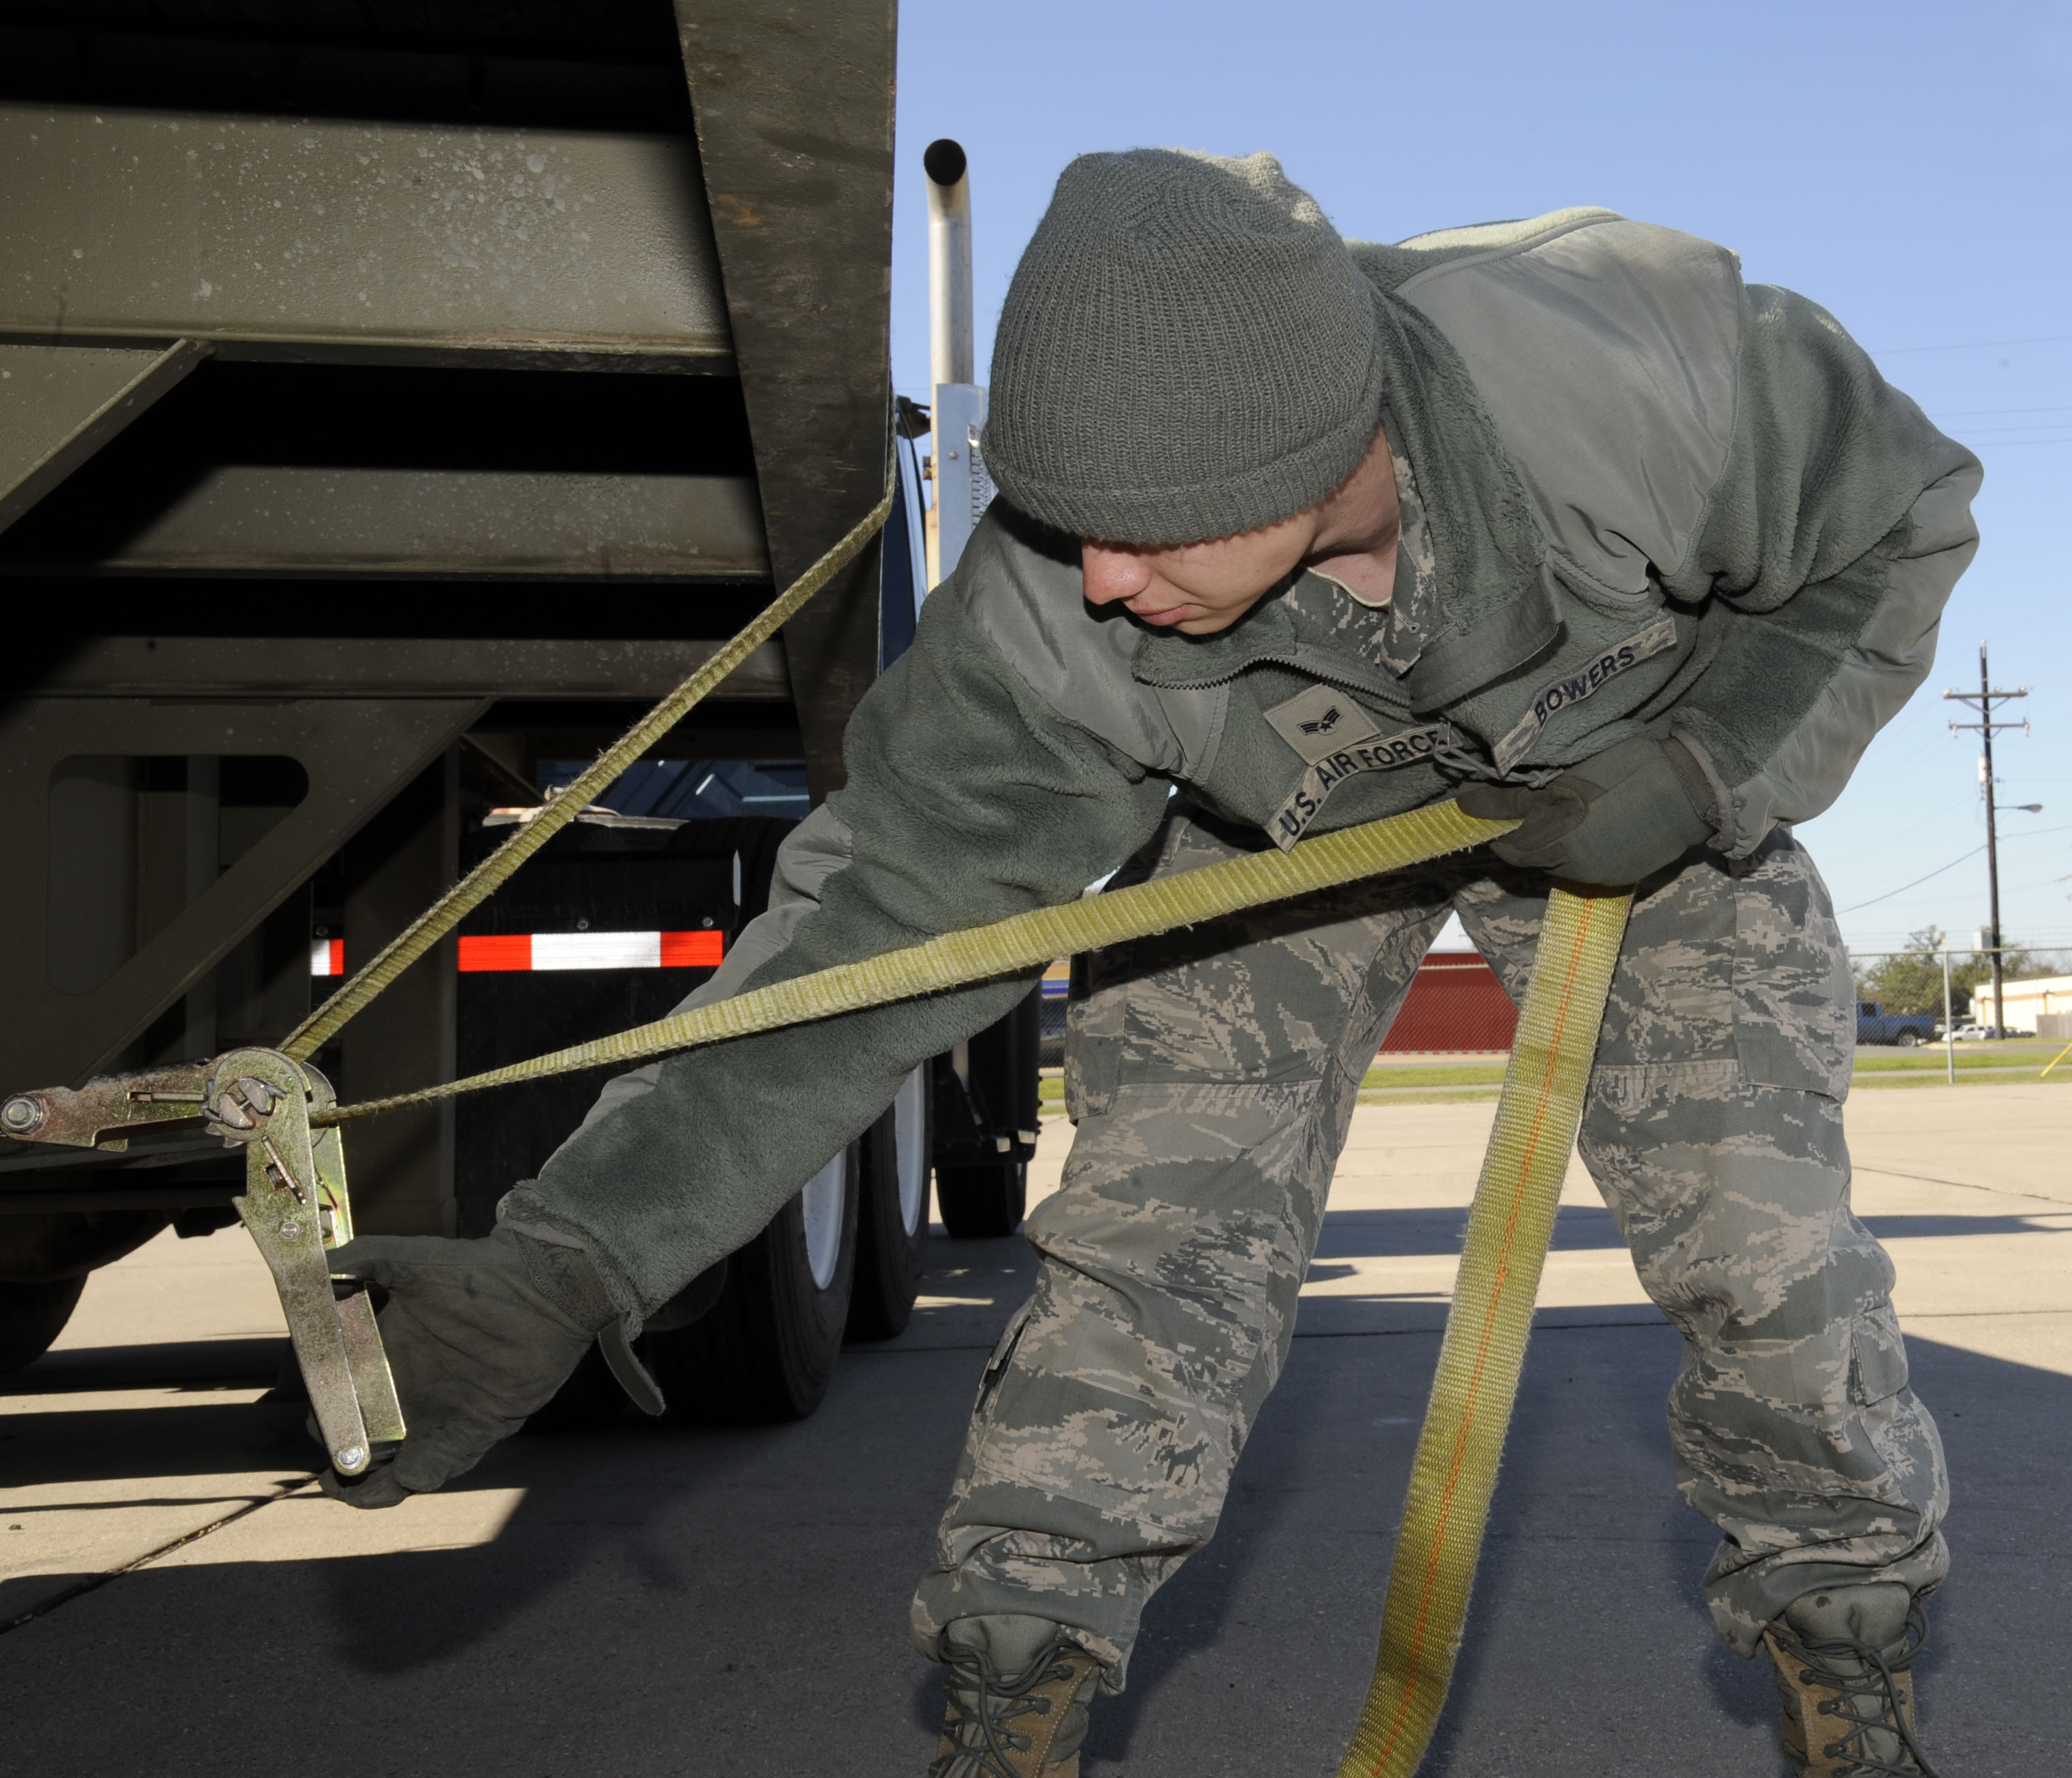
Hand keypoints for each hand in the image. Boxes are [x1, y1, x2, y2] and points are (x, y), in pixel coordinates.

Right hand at [317, 1227, 613, 1507]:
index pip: (340, 1394)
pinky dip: (404, 1484)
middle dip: (339, 1444)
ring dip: (361, 1479)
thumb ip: (362, 1259)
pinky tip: (389, 1481)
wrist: (543, 1288)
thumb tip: (312, 1265)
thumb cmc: (478, 1270)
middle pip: (357, 1434)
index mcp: (387, 1355)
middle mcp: (408, 1390)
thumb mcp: (412, 1260)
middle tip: (331, 1441)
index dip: (323, 1406)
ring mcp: (438, 1415)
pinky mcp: (470, 1434)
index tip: (314, 1407)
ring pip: (387, 1464)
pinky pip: (430, 1472)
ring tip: (338, 1482)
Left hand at [1457, 734, 1714, 885]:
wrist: (1691, 790)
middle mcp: (1571, 861)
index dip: (1490, 826)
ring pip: (1553, 865)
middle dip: (1515, 838)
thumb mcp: (1574, 776)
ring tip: (1546, 822)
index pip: (1507, 841)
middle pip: (1526, 857)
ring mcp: (1595, 873)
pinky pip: (1580, 870)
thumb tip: (1486, 802)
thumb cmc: (1632, 769)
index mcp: (1557, 832)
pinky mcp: (1616, 877)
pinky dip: (1571, 854)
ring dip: (1543, 848)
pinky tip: (1581, 833)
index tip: (1475, 808)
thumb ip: (1529, 796)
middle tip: (1507, 816)